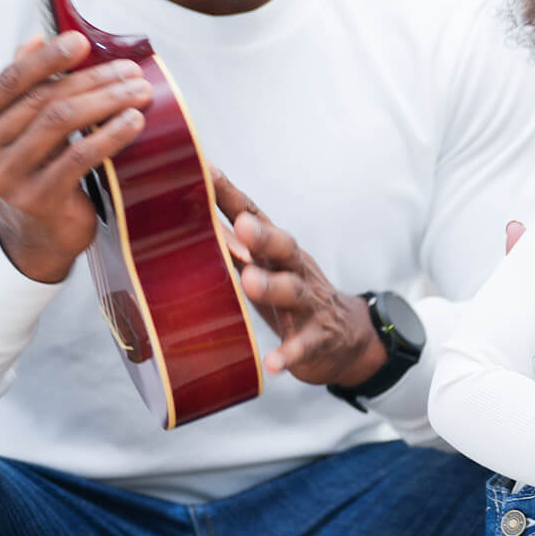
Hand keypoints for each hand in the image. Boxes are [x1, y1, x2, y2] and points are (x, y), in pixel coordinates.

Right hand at [0, 31, 152, 282]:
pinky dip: (111, 134)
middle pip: (41, 100)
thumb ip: (20, 89)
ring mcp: (4, 179)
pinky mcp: (37, 200)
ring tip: (139, 91)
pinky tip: (134, 121)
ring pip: (61, 122)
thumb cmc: (27, 175)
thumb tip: (36, 38)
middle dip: (92, 80)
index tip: (82, 40)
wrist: (30, 242)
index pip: (8, 82)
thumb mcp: (13, 133)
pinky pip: (80, 156)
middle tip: (130, 70)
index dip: (47, 58)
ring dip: (107, 101)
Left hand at [212, 170, 379, 386]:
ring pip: (295, 291)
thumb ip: (233, 248)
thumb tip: (188, 220)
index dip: (232, 195)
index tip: (207, 172)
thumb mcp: (265, 268)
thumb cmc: (292, 297)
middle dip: (264, 235)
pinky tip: (273, 363)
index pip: (255, 216)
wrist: (346, 338)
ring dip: (273, 286)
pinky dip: (289, 354)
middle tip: (241, 226)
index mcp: (279, 251)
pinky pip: (304, 346)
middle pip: (284, 246)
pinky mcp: (317, 339)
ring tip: (250, 284)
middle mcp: (297, 270)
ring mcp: (310, 304)